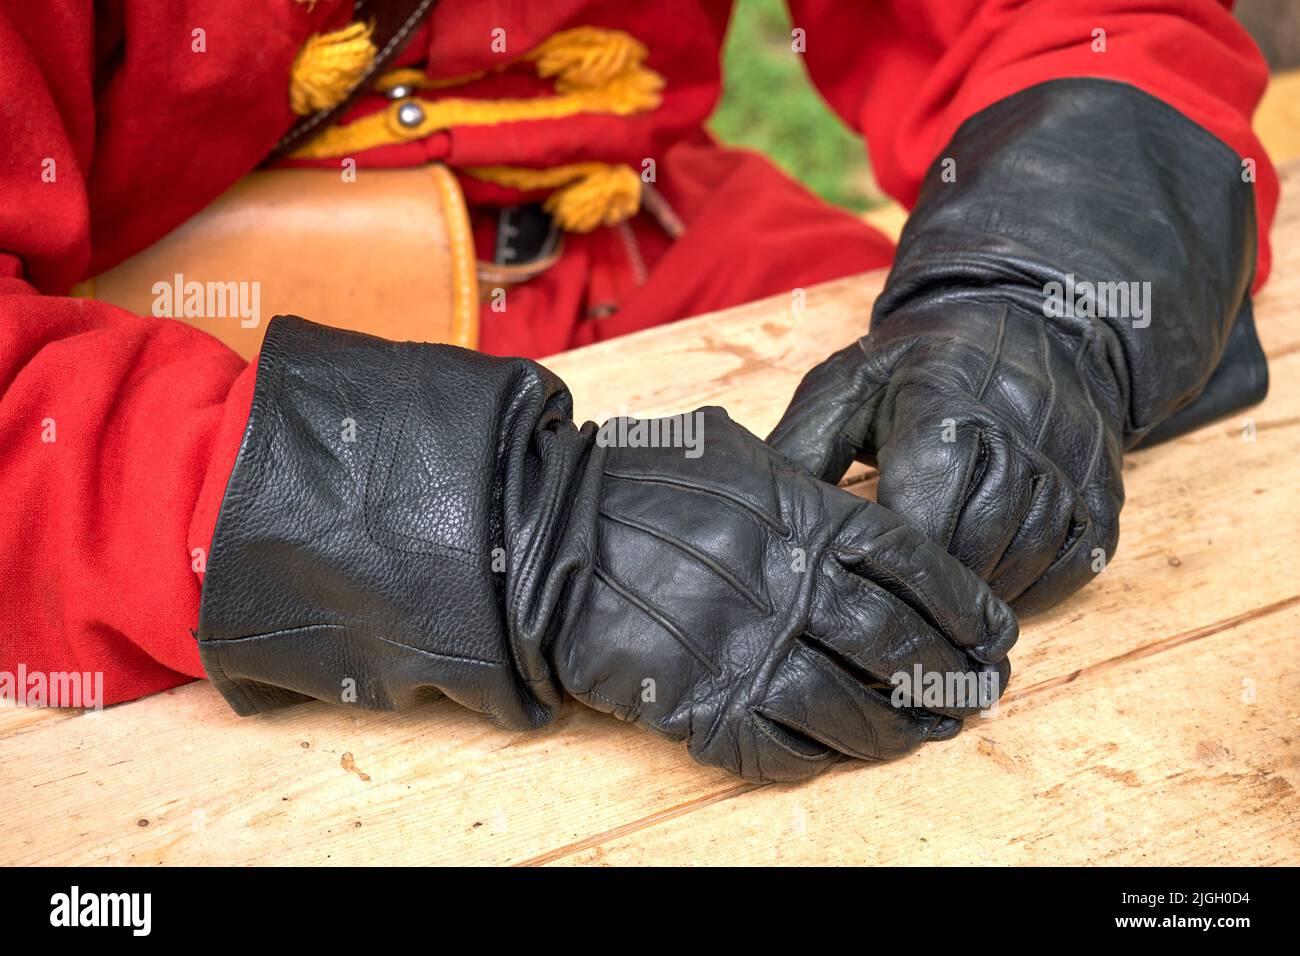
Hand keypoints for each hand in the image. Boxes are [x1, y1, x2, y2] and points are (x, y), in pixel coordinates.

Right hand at [551, 407, 1017, 780]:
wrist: (545, 538)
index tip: (996, 634)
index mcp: (805, 518)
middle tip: (980, 695)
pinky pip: (785, 746)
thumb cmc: (636, 482)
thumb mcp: (731, 451)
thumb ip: (797, 477)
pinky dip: (825, 755)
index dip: (967, 606)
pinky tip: (844, 752)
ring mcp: (750, 653)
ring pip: (853, 707)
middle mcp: (791, 588)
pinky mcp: (706, 707)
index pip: (916, 567)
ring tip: (928, 732)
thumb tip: (836, 493)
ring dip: (900, 727)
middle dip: (951, 677)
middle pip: (899, 645)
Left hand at [769, 78, 1260, 613]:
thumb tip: (752, 510)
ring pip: (1023, 560)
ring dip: (976, 594)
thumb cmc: (924, 361)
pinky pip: (1072, 564)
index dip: (887, 559)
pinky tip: (989, 590)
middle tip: (889, 617)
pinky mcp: (1105, 491)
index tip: (851, 592)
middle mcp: (1020, 429)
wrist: (1035, 321)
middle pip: (973, 544)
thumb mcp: (851, 381)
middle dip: (928, 589)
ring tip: (933, 607)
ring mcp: (1072, 462)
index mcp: (945, 399)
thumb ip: (802, 444)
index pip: (920, 506)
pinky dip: (1029, 589)